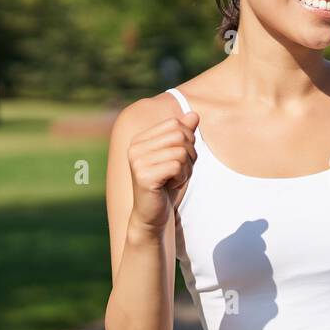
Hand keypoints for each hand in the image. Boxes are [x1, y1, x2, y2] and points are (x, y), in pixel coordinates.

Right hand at [127, 109, 199, 229]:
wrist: (153, 215)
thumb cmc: (167, 184)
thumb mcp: (179, 157)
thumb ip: (184, 135)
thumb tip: (194, 114)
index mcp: (140, 139)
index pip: (175, 124)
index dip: (187, 141)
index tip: (180, 160)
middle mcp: (135, 147)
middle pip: (180, 136)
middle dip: (189, 155)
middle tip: (179, 172)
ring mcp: (137, 161)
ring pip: (180, 151)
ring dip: (186, 168)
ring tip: (175, 179)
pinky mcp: (143, 175)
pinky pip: (177, 166)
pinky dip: (182, 177)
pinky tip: (171, 186)